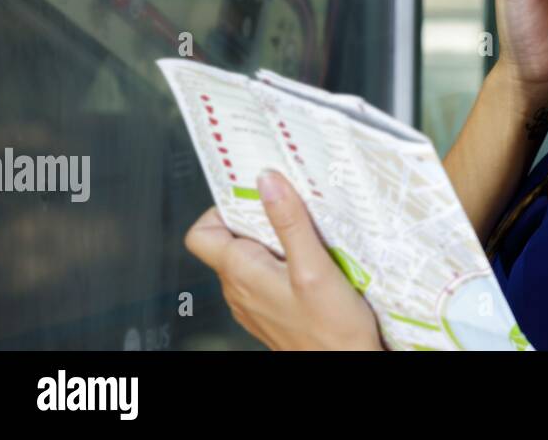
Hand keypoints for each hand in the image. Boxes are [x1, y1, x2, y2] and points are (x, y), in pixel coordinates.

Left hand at [184, 169, 384, 350]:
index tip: (258, 195)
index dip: (223, 209)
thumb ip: (290, 222)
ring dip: (276, 239)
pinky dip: (286, 261)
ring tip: (309, 235)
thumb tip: (267, 181)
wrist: (345, 366)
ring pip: (250, 256)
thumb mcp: (315, 267)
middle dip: (260, 218)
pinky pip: (267, 275)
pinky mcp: (271, 310)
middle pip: (230, 239)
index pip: (202, 233)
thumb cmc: (333, 329)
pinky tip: (313, 262)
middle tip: (295, 208)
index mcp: (241, 273)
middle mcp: (239, 289)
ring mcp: (253, 302)